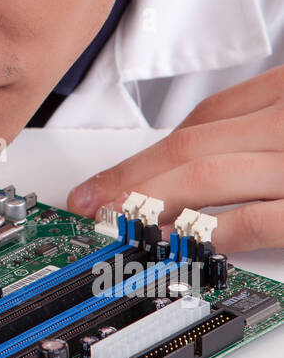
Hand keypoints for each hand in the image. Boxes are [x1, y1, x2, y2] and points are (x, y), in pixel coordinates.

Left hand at [66, 65, 283, 253]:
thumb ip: (266, 124)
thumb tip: (219, 147)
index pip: (207, 115)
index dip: (153, 146)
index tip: (117, 170)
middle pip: (190, 146)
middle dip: (130, 176)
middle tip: (91, 199)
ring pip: (205, 177)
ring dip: (148, 201)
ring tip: (113, 219)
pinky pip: (250, 221)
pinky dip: (202, 233)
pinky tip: (170, 241)